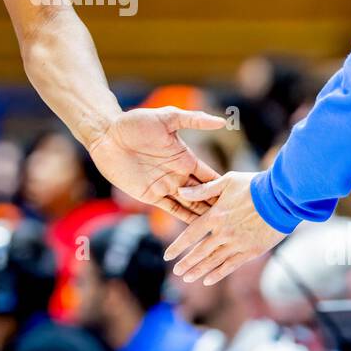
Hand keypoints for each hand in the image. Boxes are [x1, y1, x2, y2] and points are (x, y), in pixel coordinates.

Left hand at [86, 106, 225, 222]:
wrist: (107, 135)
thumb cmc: (135, 122)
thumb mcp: (166, 118)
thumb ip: (193, 120)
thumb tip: (222, 121)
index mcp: (186, 158)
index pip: (211, 177)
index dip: (225, 188)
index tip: (244, 200)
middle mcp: (179, 174)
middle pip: (204, 196)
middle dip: (219, 208)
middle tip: (239, 222)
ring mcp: (165, 186)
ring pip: (190, 206)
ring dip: (204, 218)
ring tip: (223, 231)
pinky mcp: (150, 195)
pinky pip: (171, 210)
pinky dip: (184, 220)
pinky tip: (197, 232)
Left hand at [165, 171, 284, 284]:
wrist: (282, 198)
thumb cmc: (254, 186)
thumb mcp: (227, 181)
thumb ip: (203, 189)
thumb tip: (180, 192)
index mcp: (215, 216)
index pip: (190, 235)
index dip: (177, 246)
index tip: (167, 256)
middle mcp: (223, 233)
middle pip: (199, 252)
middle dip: (186, 263)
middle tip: (176, 272)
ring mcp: (237, 244)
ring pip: (213, 261)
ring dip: (198, 271)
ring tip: (187, 278)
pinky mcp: (251, 251)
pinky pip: (230, 265)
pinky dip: (218, 274)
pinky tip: (208, 280)